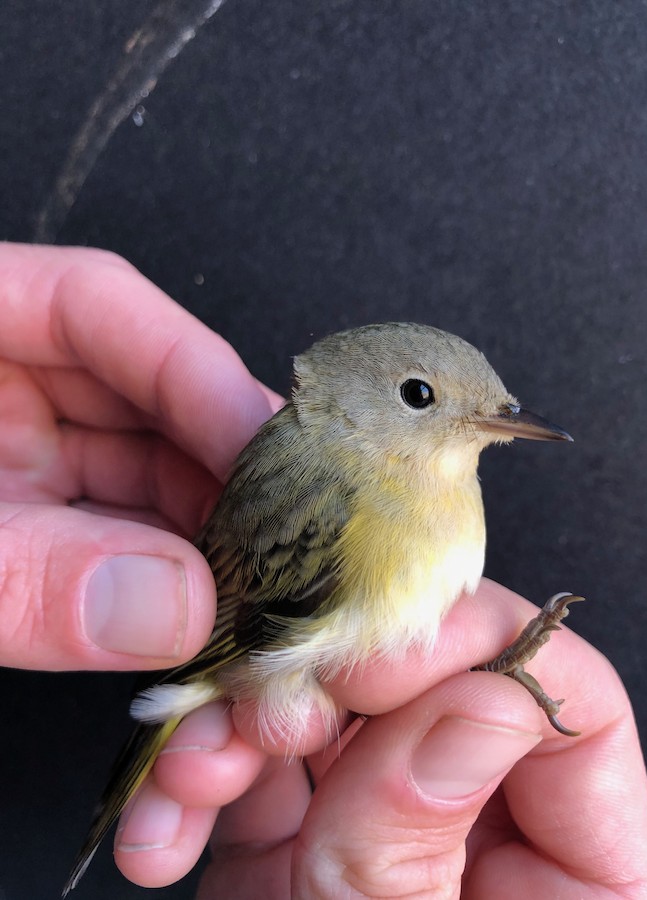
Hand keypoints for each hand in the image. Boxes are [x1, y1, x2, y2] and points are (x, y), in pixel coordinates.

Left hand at [0, 242, 276, 672]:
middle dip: (212, 473)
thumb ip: (25, 573)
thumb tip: (178, 610)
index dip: (195, 370)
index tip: (267, 445)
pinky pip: (108, 536)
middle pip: (138, 398)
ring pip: (135, 478)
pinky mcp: (23, 520)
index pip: (100, 303)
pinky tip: (198, 618)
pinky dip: (153, 580)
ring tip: (255, 596)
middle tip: (284, 542)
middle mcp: (1, 382)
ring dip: (195, 540)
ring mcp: (12, 453)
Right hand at [117, 581, 646, 897]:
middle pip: (433, 686)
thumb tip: (477, 698)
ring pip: (331, 715)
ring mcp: (384, 833)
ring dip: (247, 722)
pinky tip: (170, 814)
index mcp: (582, 883)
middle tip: (271, 700)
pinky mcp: (297, 850)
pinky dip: (200, 777)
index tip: (379, 652)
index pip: (566, 702)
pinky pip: (256, 774)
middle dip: (338, 679)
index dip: (480, 652)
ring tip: (200, 764)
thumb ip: (426, 836)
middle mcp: (484, 836)